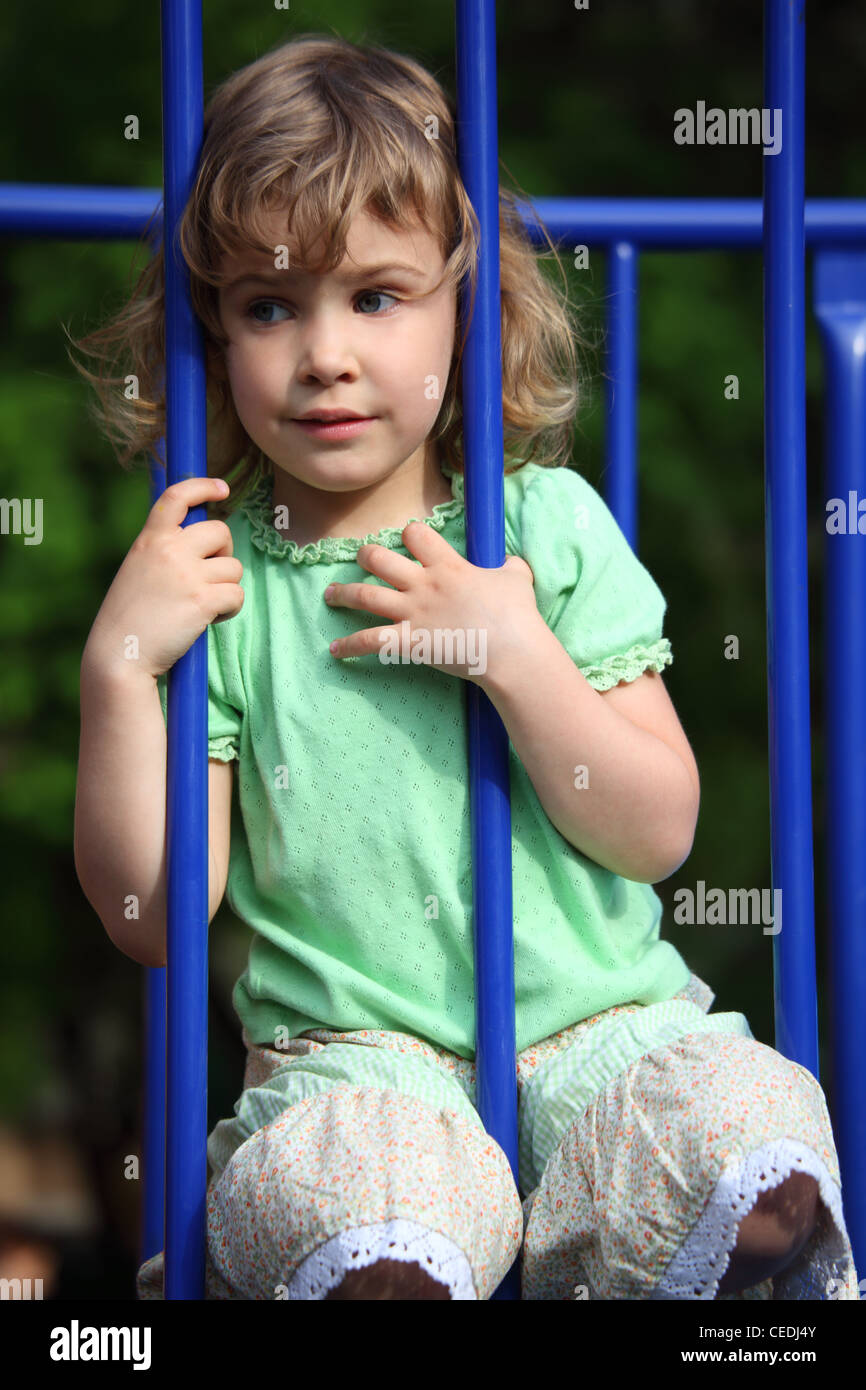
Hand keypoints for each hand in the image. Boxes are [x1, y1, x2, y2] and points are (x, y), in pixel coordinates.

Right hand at [83, 476, 243, 682]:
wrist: (119, 654)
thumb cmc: (129, 618)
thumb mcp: (138, 570)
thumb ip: (164, 552)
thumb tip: (203, 545)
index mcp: (149, 539)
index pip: (177, 497)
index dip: (203, 487)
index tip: (222, 488)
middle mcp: (168, 550)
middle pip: (221, 532)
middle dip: (223, 554)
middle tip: (209, 578)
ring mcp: (186, 574)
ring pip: (233, 568)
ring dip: (226, 588)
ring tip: (203, 606)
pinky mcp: (202, 600)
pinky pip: (237, 594)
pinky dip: (230, 609)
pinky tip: (211, 619)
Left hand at [323, 521, 540, 685]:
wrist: (511, 650)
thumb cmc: (517, 615)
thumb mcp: (518, 578)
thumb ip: (509, 565)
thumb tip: (510, 562)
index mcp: (447, 565)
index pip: (416, 535)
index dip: (410, 534)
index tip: (408, 539)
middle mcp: (423, 584)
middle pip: (380, 559)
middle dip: (367, 557)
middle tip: (362, 559)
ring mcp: (412, 612)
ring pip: (365, 596)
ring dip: (343, 594)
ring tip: (330, 595)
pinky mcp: (408, 641)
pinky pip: (369, 641)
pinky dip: (349, 645)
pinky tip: (335, 649)